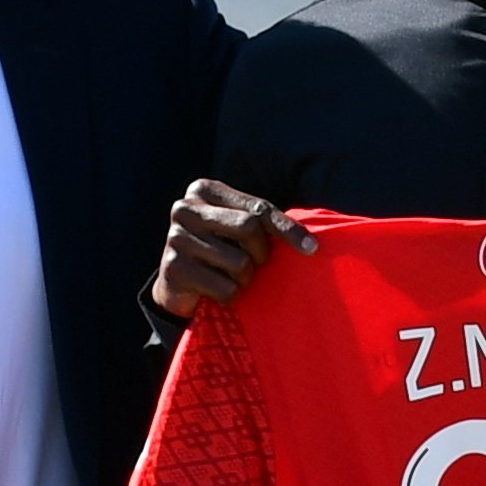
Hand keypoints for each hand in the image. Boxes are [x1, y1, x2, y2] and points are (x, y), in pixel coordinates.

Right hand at [151, 180, 316, 317]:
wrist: (176, 284)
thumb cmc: (218, 249)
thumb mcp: (237, 228)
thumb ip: (263, 222)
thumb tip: (310, 242)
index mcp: (204, 190)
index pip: (258, 208)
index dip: (288, 229)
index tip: (312, 248)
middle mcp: (185, 208)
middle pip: (248, 228)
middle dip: (261, 253)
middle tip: (255, 263)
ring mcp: (176, 238)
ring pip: (239, 263)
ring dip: (245, 278)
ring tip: (229, 275)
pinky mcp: (173, 269)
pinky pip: (225, 289)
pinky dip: (230, 295)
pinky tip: (215, 288)